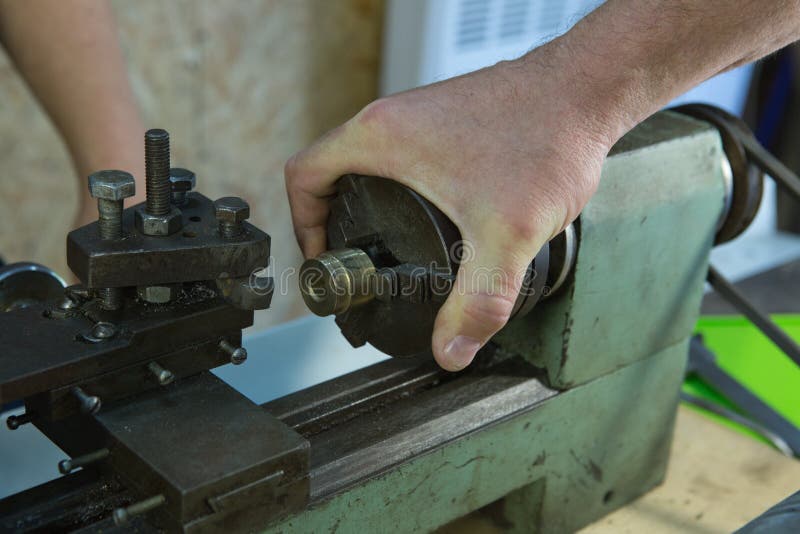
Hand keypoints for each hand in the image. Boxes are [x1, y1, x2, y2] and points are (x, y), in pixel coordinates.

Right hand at [285, 44, 622, 370]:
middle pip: (329, 170)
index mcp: (381, 138)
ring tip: (385, 245)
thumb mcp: (506, 236)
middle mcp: (392, 119)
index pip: (303, 176)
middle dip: (330, 221)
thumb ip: (478, 301)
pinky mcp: (444, 120)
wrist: (587, 92)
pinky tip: (428, 216)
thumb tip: (451, 349)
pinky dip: (394, 186)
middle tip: (353, 263)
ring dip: (363, 201)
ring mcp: (418, 115)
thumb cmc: (546, 137)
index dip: (301, 226)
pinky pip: (398, 153)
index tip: (324, 260)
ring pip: (365, 160)